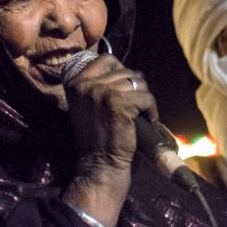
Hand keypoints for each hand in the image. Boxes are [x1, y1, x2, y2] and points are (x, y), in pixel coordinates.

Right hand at [61, 54, 157, 226]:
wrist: (100, 167)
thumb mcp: (90, 105)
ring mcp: (101, 92)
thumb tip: (124, 70)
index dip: (121, 72)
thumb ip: (100, 86)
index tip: (125, 91)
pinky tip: (147, 121)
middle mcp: (86, 84)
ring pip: (137, 82)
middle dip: (135, 88)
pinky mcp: (119, 103)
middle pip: (125, 71)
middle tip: (134, 108)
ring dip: (143, 99)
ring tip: (139, 116)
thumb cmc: (98, 139)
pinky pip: (146, 97)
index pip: (106, 59)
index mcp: (75, 82)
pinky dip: (151, 110)